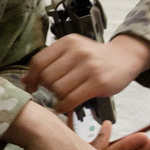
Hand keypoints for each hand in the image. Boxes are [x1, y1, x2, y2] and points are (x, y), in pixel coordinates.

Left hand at [23, 34, 149, 115]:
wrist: (125, 57)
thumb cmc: (94, 57)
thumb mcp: (72, 52)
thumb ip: (50, 63)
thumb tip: (25, 80)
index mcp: (67, 42)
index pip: (39, 61)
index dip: (31, 77)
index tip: (31, 87)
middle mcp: (77, 52)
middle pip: (47, 77)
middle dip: (46, 88)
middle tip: (51, 92)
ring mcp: (89, 67)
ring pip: (58, 89)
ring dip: (56, 98)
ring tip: (61, 97)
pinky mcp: (98, 82)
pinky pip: (71, 99)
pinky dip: (63, 106)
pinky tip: (64, 106)